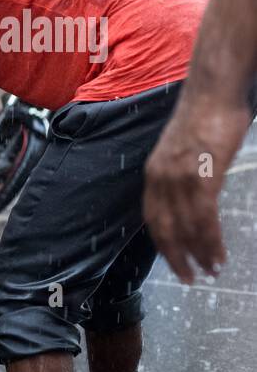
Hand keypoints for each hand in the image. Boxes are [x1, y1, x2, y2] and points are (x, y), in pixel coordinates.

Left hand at [143, 100, 248, 282]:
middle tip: (190, 278)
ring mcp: (180, 179)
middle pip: (164, 229)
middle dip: (177, 258)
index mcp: (153, 174)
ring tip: (212, 271)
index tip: (174, 261)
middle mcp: (160, 179)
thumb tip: (193, 197)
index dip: (163, 243)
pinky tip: (219, 254)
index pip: (153, 219)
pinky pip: (204, 218)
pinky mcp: (202, 176)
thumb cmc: (205, 118)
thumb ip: (182, 175)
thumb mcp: (183, 151)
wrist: (213, 93)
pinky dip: (210, 240)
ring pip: (187, 228)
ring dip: (200, 254)